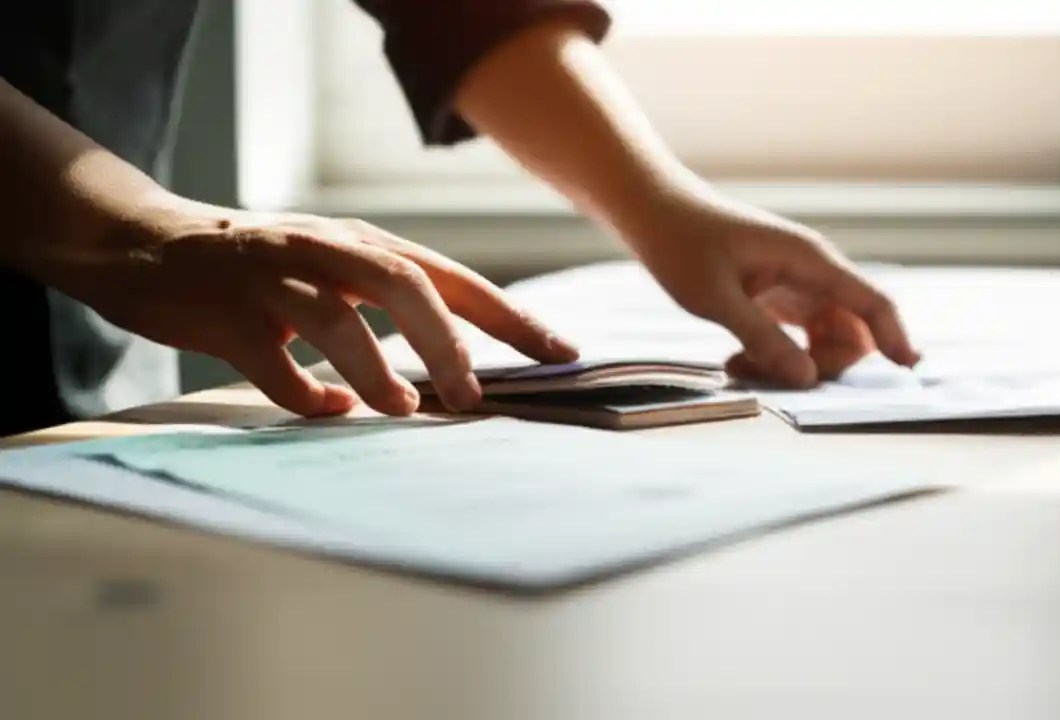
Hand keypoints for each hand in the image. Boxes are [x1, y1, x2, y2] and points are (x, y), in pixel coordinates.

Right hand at [50, 192, 577, 416]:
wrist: (145, 244)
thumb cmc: (259, 268)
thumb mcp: (333, 268)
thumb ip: (390, 304)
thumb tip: (458, 365)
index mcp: (362, 242)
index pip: (454, 278)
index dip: (512, 317)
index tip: (562, 354)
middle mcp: (324, 250)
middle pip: (404, 284)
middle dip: (447, 342)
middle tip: (472, 398)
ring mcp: (272, 277)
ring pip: (336, 317)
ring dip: (374, 367)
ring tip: (402, 408)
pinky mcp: (223, 312)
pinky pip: (269, 359)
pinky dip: (300, 392)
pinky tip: (322, 411)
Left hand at [622, 189, 919, 386]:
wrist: (654, 210)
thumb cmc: (681, 245)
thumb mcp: (715, 299)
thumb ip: (762, 339)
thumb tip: (808, 379)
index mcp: (808, 260)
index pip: (870, 301)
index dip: (895, 337)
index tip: (909, 371)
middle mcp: (811, 270)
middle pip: (851, 329)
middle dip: (825, 365)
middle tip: (771, 378)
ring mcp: (796, 282)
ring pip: (824, 337)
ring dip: (795, 364)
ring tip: (740, 368)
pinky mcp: (777, 293)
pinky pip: (797, 334)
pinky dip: (777, 355)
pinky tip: (738, 361)